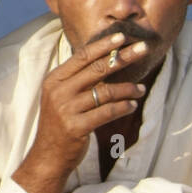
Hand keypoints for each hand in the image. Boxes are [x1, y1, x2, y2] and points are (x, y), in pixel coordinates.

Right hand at [13, 32, 149, 192]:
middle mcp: (59, 91)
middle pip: (97, 69)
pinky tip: (133, 104)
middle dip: (123, 57)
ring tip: (141, 88)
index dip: (104, 45)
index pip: (82, 56)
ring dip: (128, 88)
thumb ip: (78, 79)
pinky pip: (107, 112)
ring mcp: (66, 109)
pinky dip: (123, 107)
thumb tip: (106, 58)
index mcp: (54, 79)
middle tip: (144, 48)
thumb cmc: (61, 123)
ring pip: (105, 91)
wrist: (48, 156)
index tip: (123, 36)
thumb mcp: (63, 96)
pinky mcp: (76, 127)